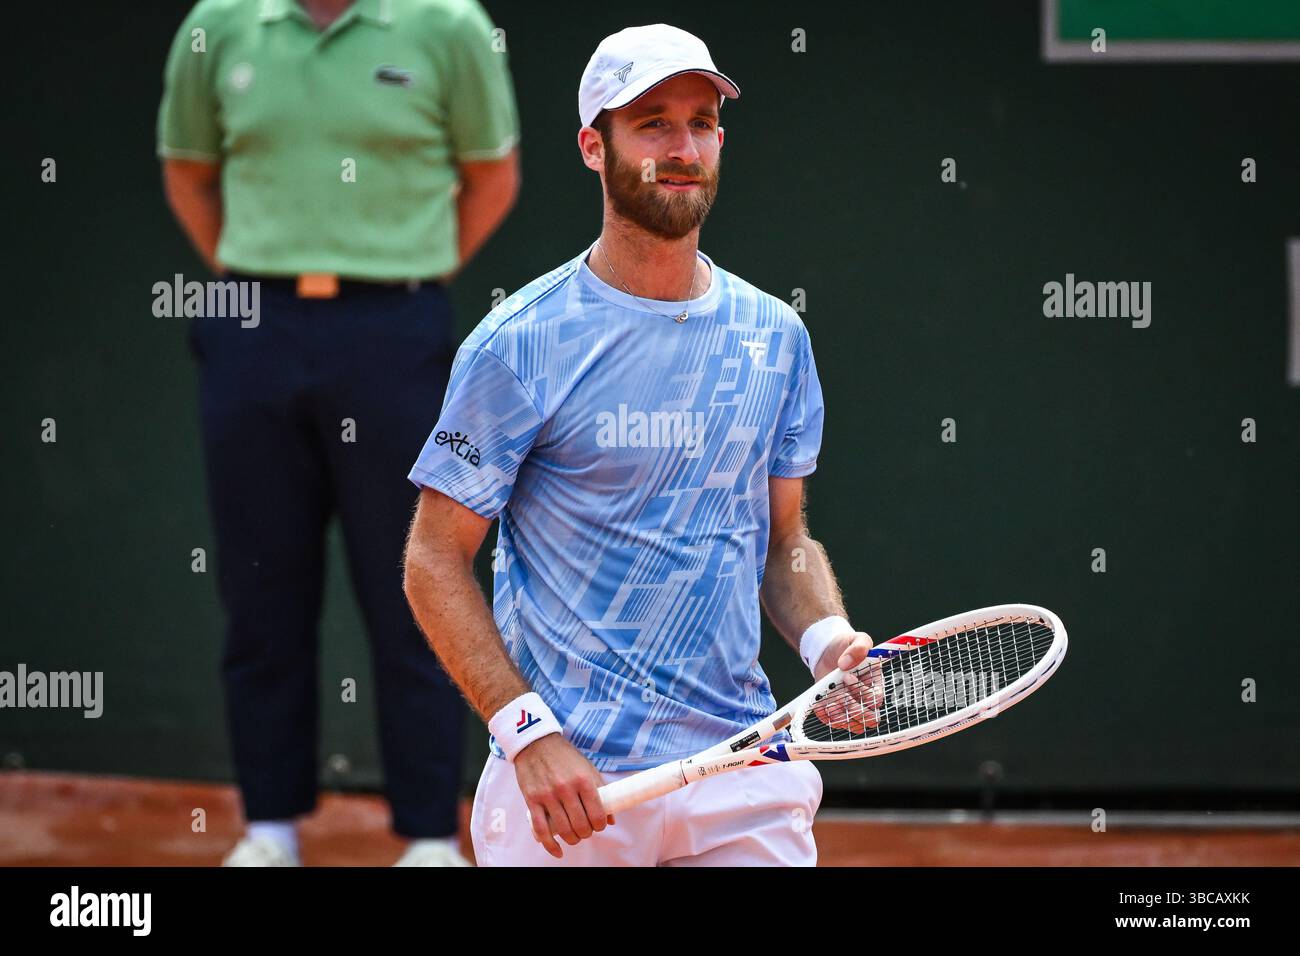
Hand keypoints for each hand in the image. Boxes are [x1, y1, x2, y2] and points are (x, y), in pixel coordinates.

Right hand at [512, 734, 612, 858]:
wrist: (536, 743)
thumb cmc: (564, 756)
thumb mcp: (587, 768)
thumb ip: (601, 791)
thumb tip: (611, 818)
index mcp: (583, 780)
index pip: (596, 814)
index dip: (599, 825)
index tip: (598, 826)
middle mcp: (566, 788)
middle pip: (580, 825)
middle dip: (586, 833)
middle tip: (585, 831)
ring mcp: (547, 795)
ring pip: (563, 829)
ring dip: (572, 839)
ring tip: (574, 836)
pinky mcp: (532, 800)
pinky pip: (541, 829)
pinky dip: (550, 845)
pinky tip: (558, 851)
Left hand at [814, 630, 884, 732]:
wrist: (828, 649)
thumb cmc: (847, 645)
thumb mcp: (857, 638)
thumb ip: (859, 646)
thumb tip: (845, 663)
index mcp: (875, 684)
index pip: (875, 700)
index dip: (862, 692)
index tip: (847, 676)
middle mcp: (864, 699)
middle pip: (868, 720)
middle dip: (854, 709)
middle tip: (840, 693)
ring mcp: (849, 706)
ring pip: (850, 725)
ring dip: (838, 714)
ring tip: (828, 696)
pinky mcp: (834, 709)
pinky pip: (832, 722)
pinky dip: (825, 715)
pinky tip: (820, 701)